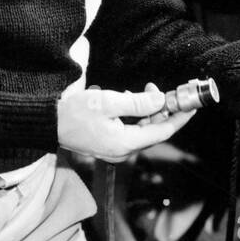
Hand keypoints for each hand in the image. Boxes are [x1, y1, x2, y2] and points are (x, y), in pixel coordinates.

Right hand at [56, 82, 194, 161]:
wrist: (48, 123)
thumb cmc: (74, 112)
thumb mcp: (109, 102)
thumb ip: (138, 102)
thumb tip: (161, 100)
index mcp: (125, 143)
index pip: (163, 131)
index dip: (180, 117)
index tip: (191, 105)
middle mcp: (123, 150)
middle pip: (154, 130)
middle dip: (162, 109)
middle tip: (164, 90)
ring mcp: (116, 149)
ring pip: (143, 129)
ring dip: (148, 110)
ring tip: (145, 90)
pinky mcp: (109, 144)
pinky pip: (131, 130)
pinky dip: (136, 115)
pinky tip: (130, 100)